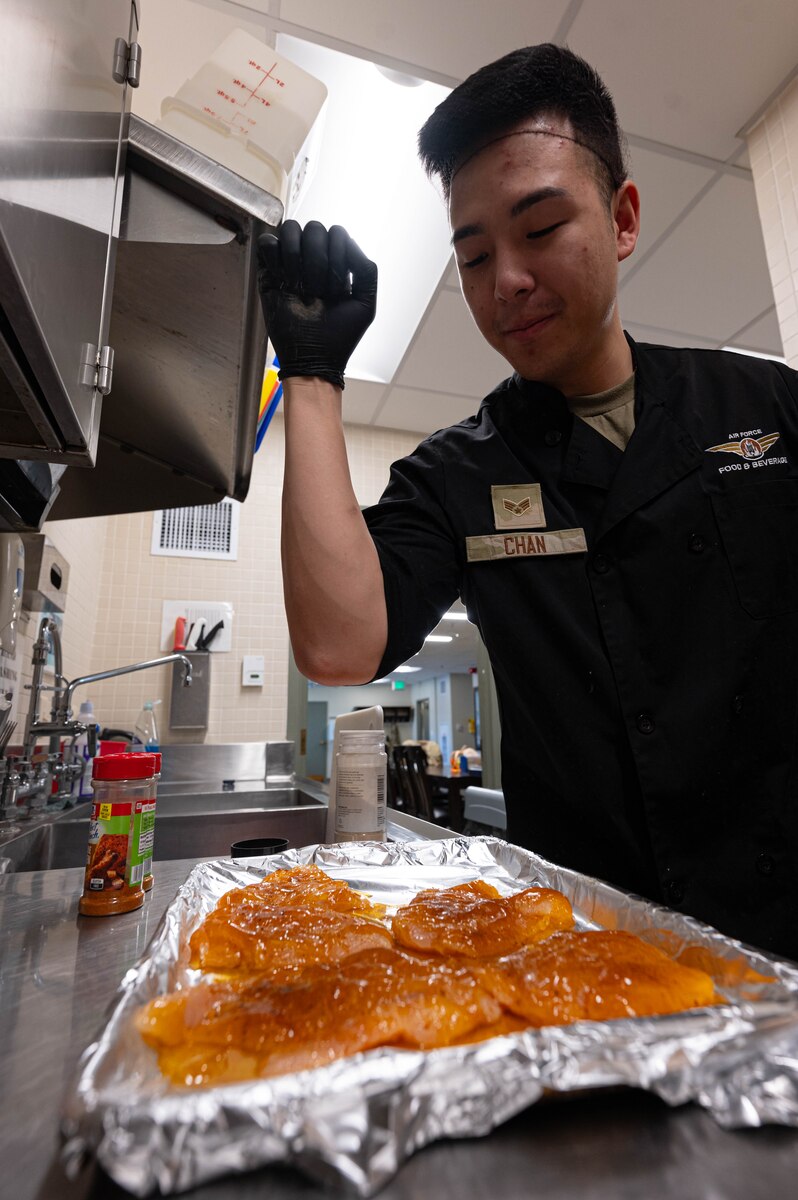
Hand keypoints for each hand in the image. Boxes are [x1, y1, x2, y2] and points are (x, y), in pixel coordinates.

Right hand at [257, 220, 377, 389]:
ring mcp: (290, 265)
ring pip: (290, 230)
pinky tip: (283, 280)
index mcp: (336, 262)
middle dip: (318, 258)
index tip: (338, 287)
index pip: (336, 232)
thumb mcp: (365, 303)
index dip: (338, 255)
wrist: (314, 359)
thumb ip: (366, 269)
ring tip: (299, 285)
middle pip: (313, 227)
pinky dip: (276, 256)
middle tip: (318, 289)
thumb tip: (346, 239)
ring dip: (297, 256)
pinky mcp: (268, 274)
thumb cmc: (340, 335)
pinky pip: (267, 244)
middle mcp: (313, 259)